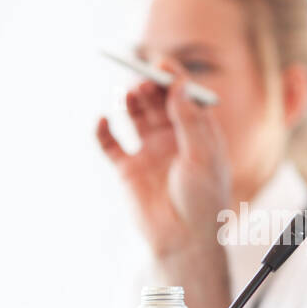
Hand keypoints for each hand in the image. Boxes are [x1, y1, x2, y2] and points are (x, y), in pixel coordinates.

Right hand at [96, 69, 232, 307]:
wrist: (183, 242)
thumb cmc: (203, 203)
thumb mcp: (203, 156)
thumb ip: (190, 119)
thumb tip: (177, 84)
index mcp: (199, 134)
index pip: (185, 97)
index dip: (173, 79)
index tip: (162, 65)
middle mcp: (174, 140)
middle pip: (158, 102)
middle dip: (149, 87)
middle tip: (142, 80)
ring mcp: (150, 153)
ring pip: (135, 116)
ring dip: (130, 101)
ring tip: (128, 95)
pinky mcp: (128, 170)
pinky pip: (110, 143)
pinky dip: (103, 129)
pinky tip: (103, 120)